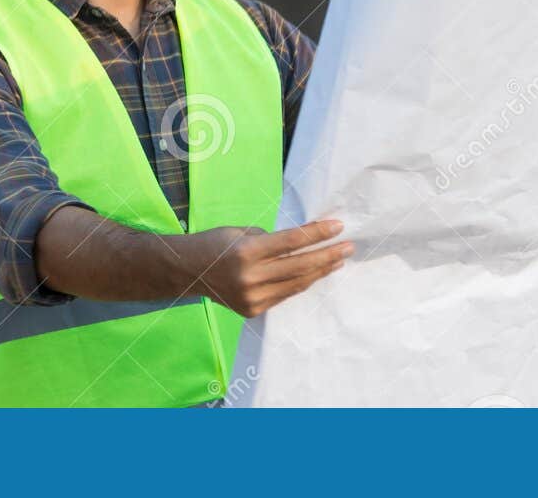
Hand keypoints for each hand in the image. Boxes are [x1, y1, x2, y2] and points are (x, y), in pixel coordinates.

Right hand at [183, 219, 353, 317]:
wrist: (188, 271)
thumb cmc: (216, 243)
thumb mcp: (242, 232)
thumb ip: (272, 240)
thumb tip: (305, 242)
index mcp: (247, 252)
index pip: (292, 242)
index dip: (317, 234)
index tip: (338, 227)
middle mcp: (250, 278)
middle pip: (300, 266)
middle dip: (328, 255)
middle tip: (348, 246)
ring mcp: (252, 298)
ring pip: (296, 284)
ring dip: (320, 271)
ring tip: (338, 260)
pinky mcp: (253, 310)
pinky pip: (285, 295)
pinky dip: (302, 283)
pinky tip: (315, 273)